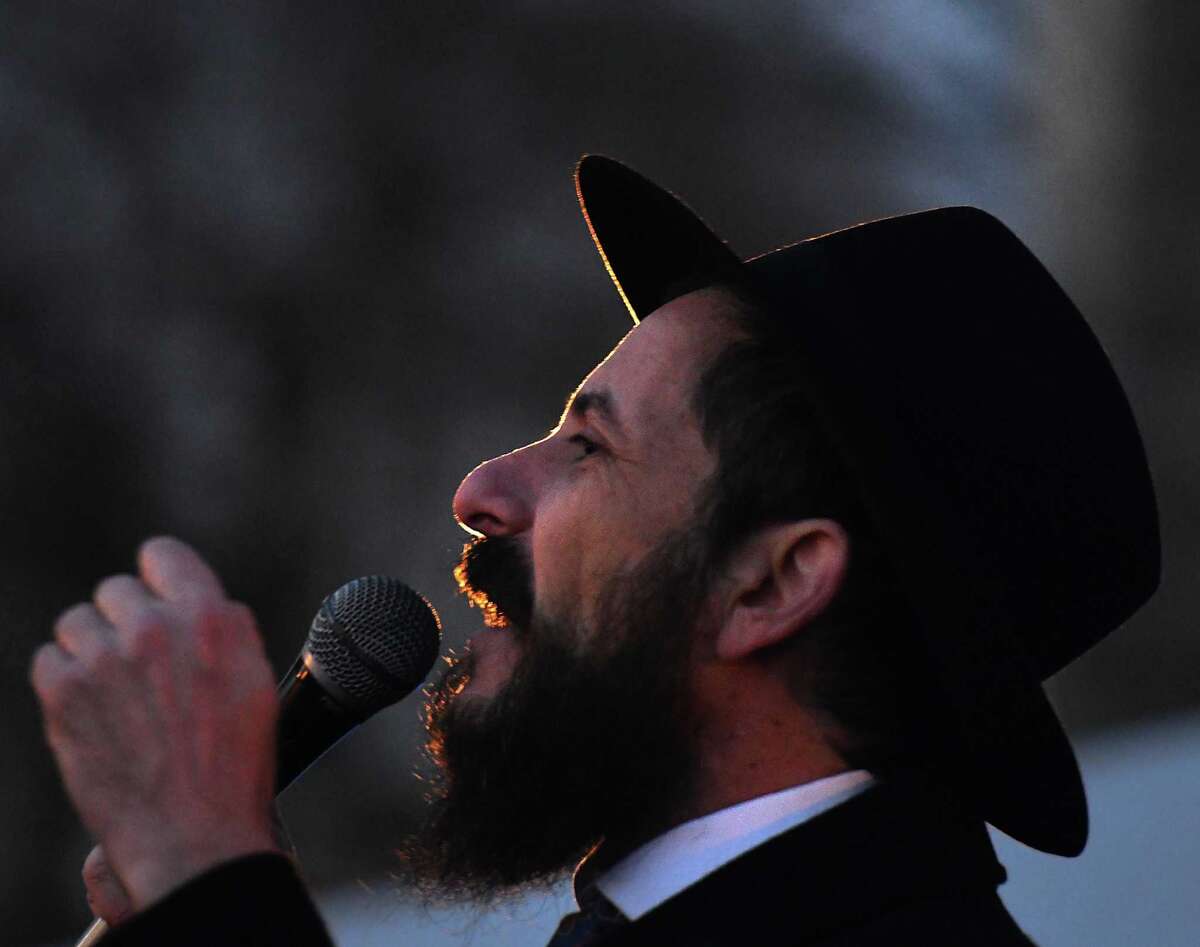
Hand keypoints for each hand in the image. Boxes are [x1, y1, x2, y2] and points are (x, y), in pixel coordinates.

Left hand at [31, 537, 280, 910]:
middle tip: (142, 667)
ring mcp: (105, 659)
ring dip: (92, 649)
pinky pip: (49, 658)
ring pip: (77, 622)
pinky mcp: (64, 693)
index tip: (159, 602)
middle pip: (116, 591)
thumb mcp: (255, 680)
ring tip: (115, 691)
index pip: (162, 555)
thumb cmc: (233, 764)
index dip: (160, 579)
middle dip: (127, 622)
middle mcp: (154, 628)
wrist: (194, 833)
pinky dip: (65, 680)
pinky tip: (93, 710)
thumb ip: (225, 628)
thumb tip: (200, 603)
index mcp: (209, 617)